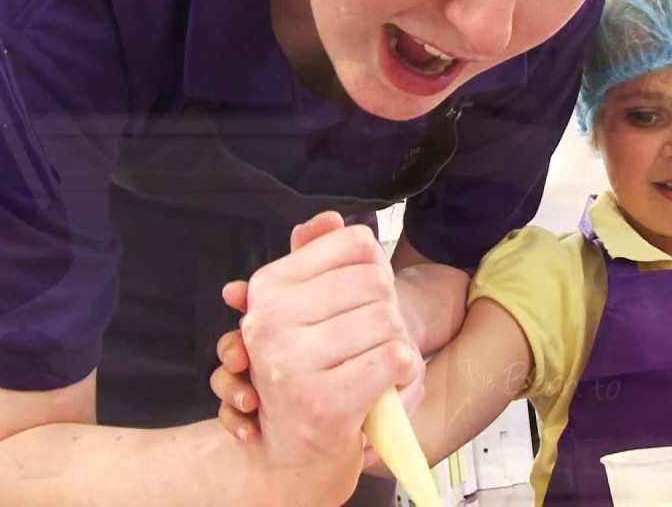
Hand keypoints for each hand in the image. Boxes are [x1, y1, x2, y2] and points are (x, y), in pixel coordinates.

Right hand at [229, 211, 422, 483]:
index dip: (375, 270)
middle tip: (369, 340)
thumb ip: (317, 257)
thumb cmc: (309, 370)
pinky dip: (404, 374)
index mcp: (266, 289)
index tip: (360, 301)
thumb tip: (330, 219)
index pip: (354, 245)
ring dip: (397, 347)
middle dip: (386, 312)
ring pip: (388, 322)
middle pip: (376, 284)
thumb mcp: (306, 308)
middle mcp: (269, 323)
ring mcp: (292, 364)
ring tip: (375, 365)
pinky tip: (386, 385)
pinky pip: (395, 360)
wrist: (296, 451)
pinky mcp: (324, 402)